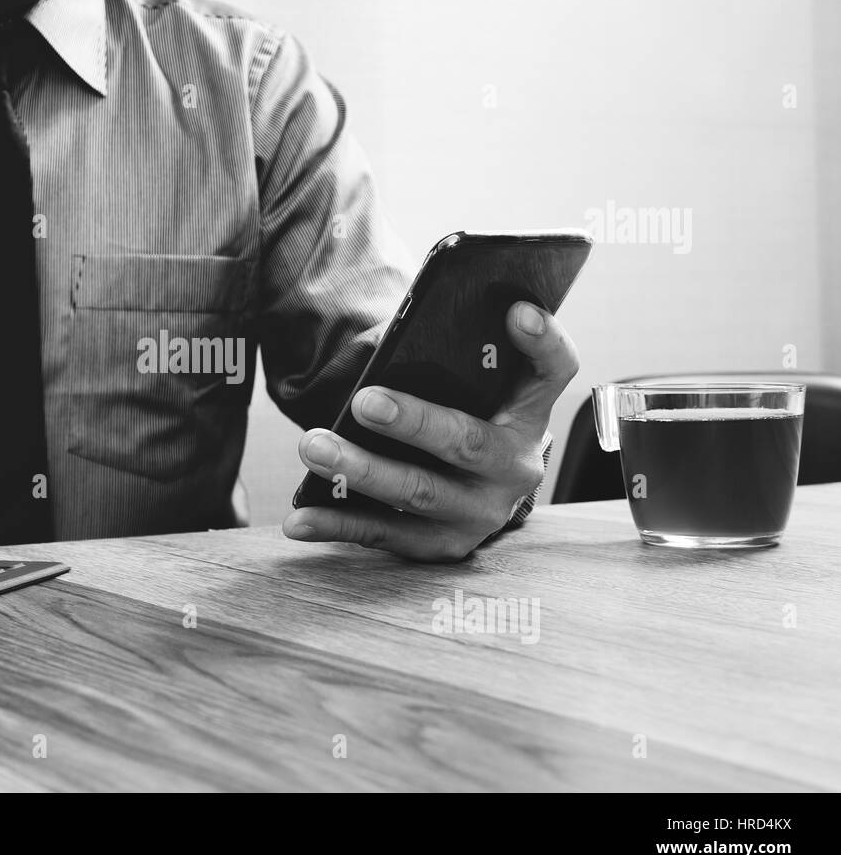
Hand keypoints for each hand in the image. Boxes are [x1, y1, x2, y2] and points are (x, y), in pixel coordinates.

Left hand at [282, 301, 578, 561]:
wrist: (470, 491)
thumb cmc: (458, 416)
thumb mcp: (469, 389)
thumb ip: (448, 362)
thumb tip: (389, 341)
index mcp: (528, 411)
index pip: (554, 369)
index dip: (543, 341)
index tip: (517, 310)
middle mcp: (515, 465)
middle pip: (469, 441)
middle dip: (414, 421)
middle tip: (364, 400)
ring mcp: (482, 512)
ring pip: (419, 491)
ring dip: (360, 469)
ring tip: (312, 446)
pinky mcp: (443, 545)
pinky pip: (385, 534)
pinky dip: (337, 524)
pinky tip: (300, 519)